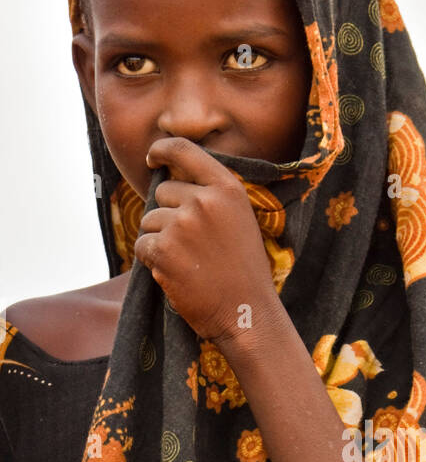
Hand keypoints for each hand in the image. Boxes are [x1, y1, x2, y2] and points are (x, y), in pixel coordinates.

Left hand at [134, 137, 280, 354]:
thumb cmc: (244, 270)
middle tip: (193, 244)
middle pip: (162, 192)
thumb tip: (169, 178)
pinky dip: (153, 260)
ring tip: (189, 262)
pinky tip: (178, 274)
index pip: (183, 150)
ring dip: (160, 239)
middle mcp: (204, 201)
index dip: (161, 149)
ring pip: (150, 220)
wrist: (247, 312)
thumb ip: (212, 196)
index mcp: (227, 189)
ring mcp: (181, 224)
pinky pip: (142, 245)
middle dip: (168, 214)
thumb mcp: (239, 220)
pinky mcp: (163, 249)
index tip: (152, 157)